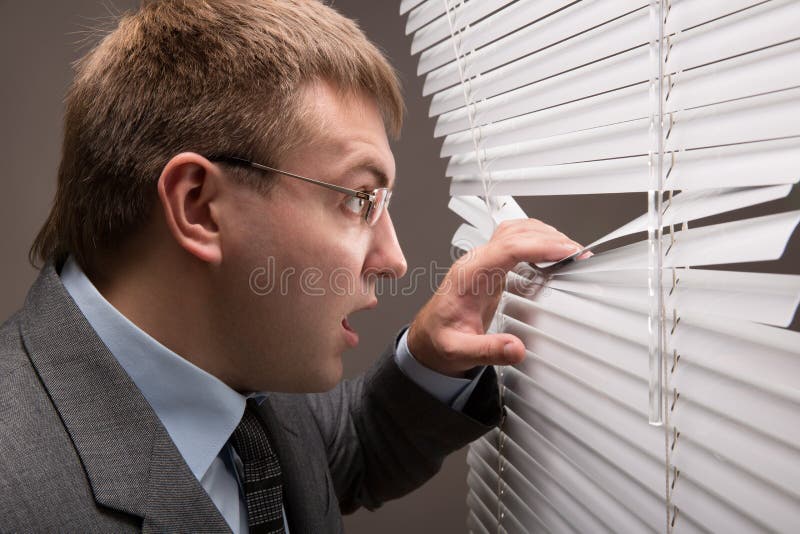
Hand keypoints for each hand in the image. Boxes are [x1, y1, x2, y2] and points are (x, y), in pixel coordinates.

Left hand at [407, 219, 581, 377]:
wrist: (427, 339)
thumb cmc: (439, 340)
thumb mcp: (459, 352)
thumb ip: (488, 351)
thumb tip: (516, 349)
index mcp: (469, 275)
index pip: (507, 247)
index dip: (539, 246)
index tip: (566, 251)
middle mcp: (476, 263)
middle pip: (514, 232)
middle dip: (549, 238)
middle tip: (578, 253)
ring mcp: (483, 262)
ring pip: (515, 232)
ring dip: (544, 236)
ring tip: (570, 251)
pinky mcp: (491, 268)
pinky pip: (515, 243)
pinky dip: (536, 242)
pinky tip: (551, 254)